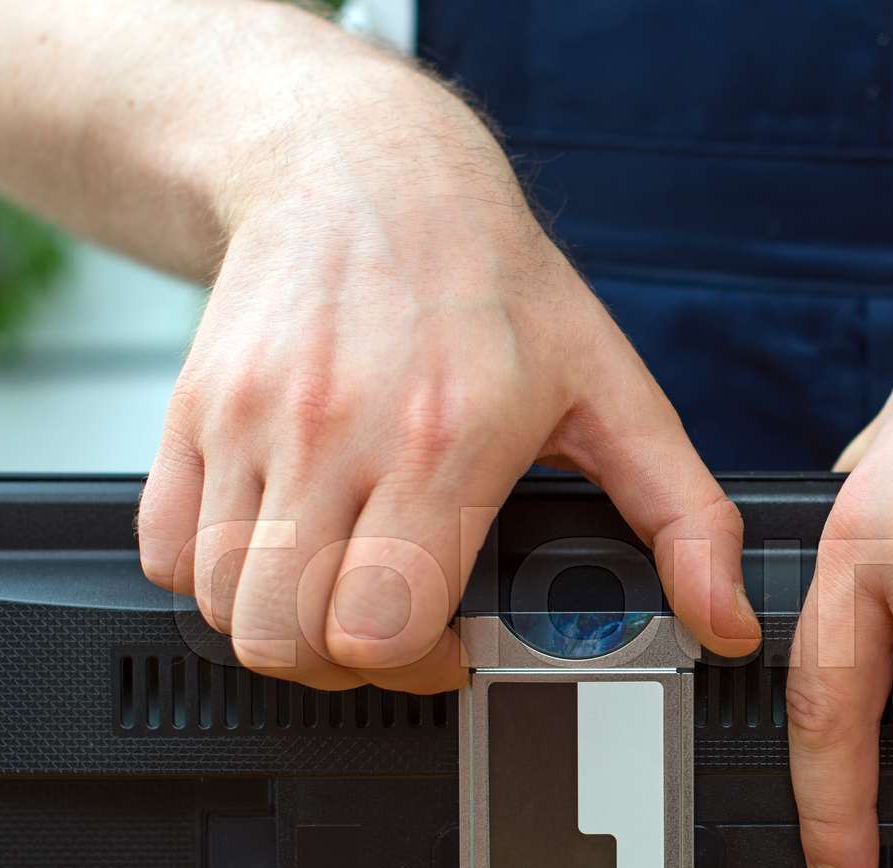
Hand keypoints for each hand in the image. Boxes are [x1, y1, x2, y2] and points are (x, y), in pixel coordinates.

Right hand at [137, 79, 758, 690]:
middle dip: (349, 666)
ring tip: (342, 594)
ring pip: (224, 607)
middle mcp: (335, 433)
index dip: (417, 667)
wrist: (368, 174)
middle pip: (290, 638)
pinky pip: (168, 550)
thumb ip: (684, 517)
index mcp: (446, 439)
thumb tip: (724, 619)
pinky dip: (216, 580)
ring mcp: (251, 422)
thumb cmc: (495, 285)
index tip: (450, 646)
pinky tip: (281, 553)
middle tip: (396, 631)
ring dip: (284, 628)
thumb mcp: (618, 392)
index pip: (381, 628)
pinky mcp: (193, 412)